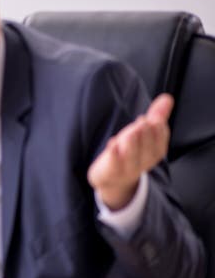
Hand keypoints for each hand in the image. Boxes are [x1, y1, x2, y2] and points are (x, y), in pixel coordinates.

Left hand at [88, 93, 173, 209]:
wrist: (113, 179)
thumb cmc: (131, 151)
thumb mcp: (144, 133)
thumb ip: (156, 116)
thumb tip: (167, 98)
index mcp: (155, 151)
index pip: (161, 140)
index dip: (158, 130)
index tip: (154, 119)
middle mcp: (144, 161)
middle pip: (148, 148)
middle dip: (145, 135)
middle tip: (142, 122)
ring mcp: (127, 168)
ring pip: (132, 157)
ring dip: (132, 144)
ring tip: (130, 132)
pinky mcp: (111, 171)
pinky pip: (113, 165)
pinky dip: (113, 155)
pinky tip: (112, 144)